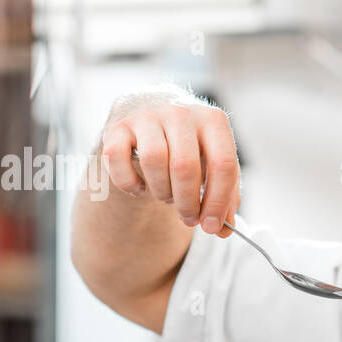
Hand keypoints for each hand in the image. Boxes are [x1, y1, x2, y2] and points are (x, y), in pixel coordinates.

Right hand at [99, 90, 240, 237]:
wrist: (155, 119)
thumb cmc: (191, 149)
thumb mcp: (213, 167)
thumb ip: (224, 198)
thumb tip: (223, 229)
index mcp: (213, 121)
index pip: (223, 164)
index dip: (218, 202)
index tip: (211, 226)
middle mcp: (180, 113)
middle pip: (185, 166)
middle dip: (188, 203)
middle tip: (189, 218)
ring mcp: (147, 117)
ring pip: (153, 161)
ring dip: (161, 191)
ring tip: (167, 196)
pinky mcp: (117, 127)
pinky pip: (117, 159)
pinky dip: (129, 182)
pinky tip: (140, 187)